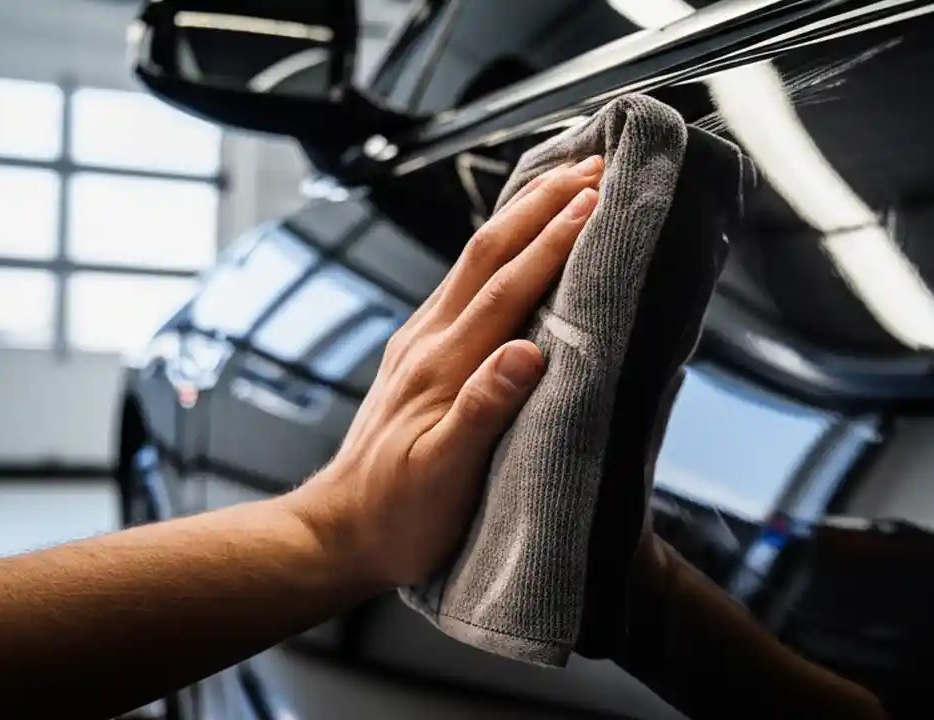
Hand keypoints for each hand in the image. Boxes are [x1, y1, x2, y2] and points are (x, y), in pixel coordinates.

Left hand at [285, 155, 604, 588]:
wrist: (339, 530)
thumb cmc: (398, 516)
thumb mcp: (442, 476)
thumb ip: (483, 410)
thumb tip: (528, 351)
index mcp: (440, 366)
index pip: (505, 288)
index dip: (552, 242)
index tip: (594, 201)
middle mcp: (427, 340)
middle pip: (487, 252)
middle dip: (541, 203)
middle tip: (591, 164)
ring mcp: (420, 342)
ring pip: (473, 259)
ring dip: (521, 214)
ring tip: (563, 181)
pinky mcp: (420, 353)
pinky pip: (464, 281)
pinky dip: (500, 246)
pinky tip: (516, 239)